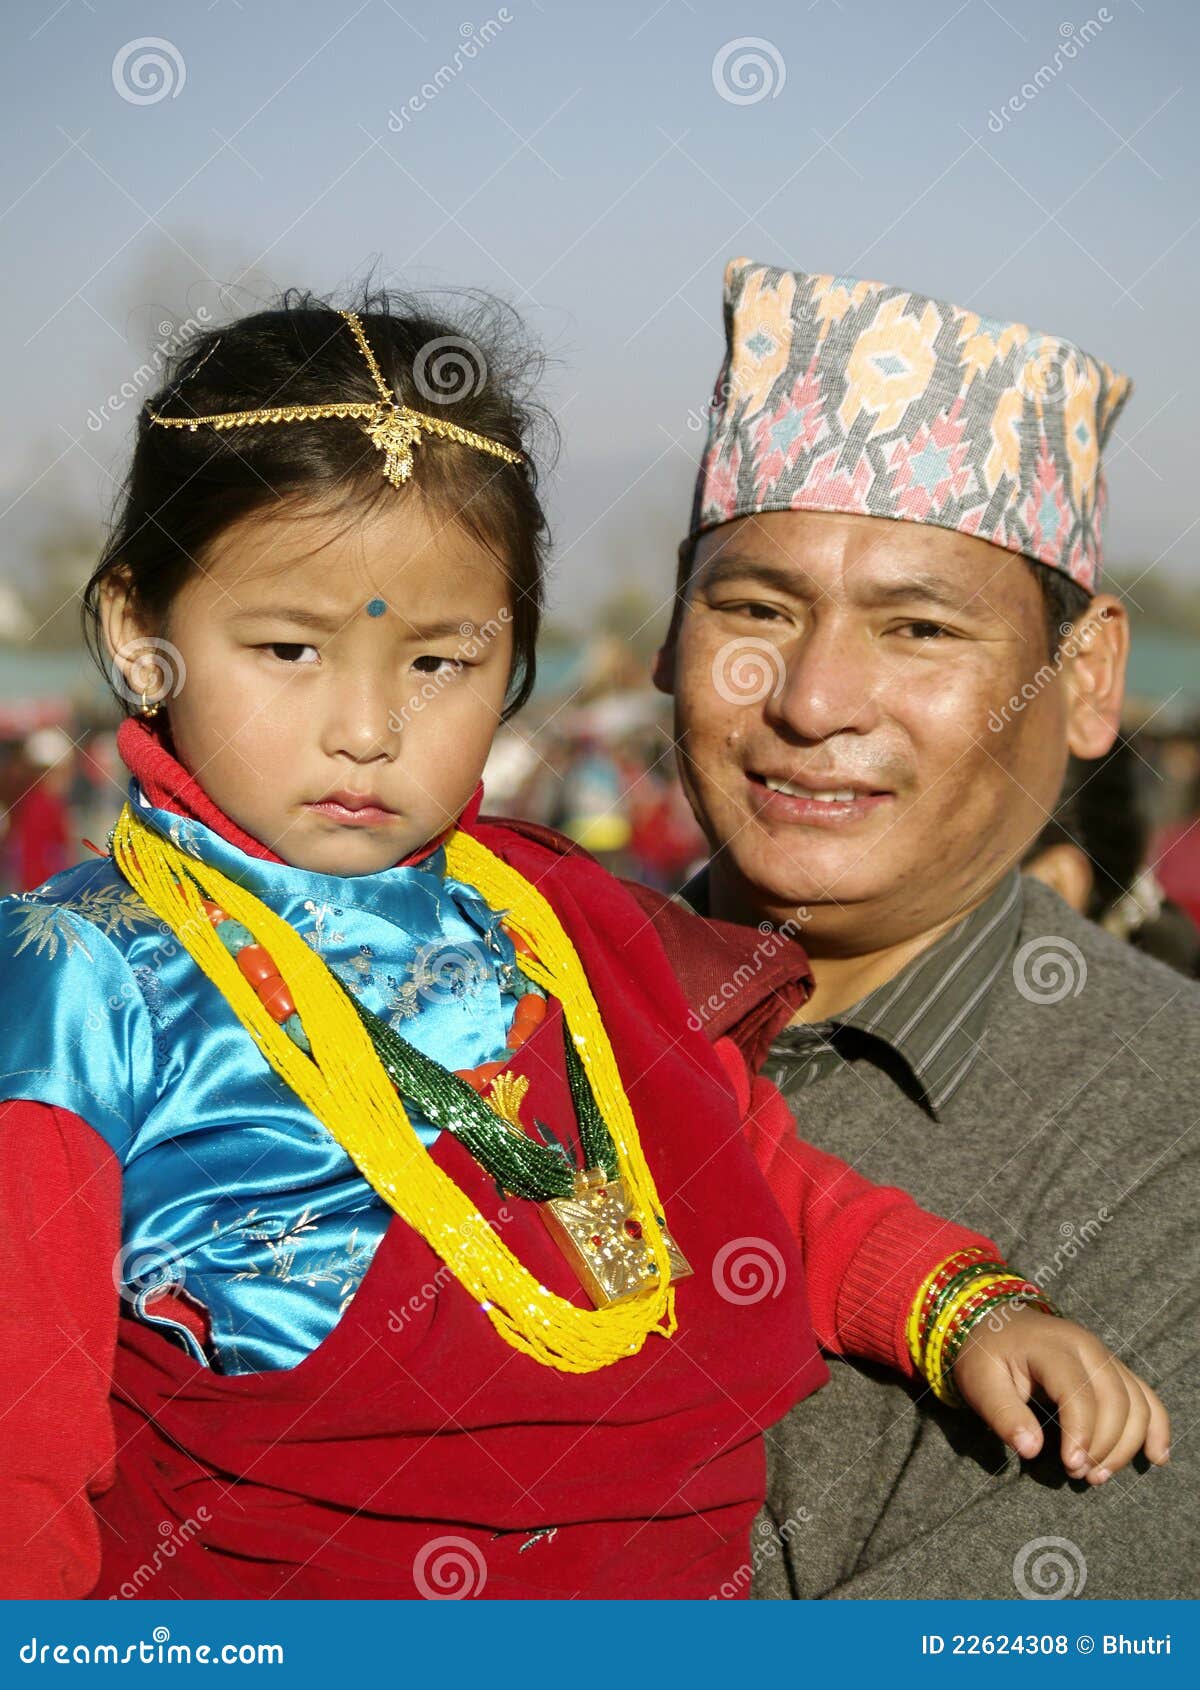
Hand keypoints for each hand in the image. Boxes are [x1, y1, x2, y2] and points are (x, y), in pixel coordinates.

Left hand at [951, 1305, 1170, 1482]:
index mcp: (1051, 1346)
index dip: (1081, 1433)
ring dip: (1126, 1444)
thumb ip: (1003, 1414)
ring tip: (1099, 1475)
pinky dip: (1156, 1426)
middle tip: (1080, 1475)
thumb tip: (1031, 1450)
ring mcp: (1104, 1355)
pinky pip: (1145, 1395)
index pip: (1078, 1392)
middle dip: (1104, 1445)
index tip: (1070, 1466)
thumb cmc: (986, 1354)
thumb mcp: (980, 1382)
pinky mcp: (1112, 1367)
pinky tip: (1156, 1456)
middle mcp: (1086, 1346)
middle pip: (1115, 1400)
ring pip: (1135, 1401)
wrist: (994, 1322)